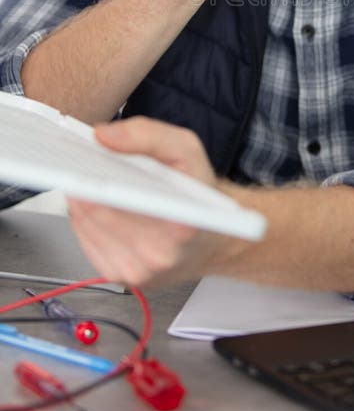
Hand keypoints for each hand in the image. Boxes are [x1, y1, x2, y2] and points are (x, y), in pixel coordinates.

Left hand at [67, 118, 236, 287]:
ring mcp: (137, 270)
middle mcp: (158, 254)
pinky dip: (88, 217)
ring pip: (84, 223)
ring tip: (97, 180)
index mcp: (179, 223)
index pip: (117, 200)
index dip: (93, 177)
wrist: (212, 237)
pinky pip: (85, 239)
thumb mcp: (188, 150)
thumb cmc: (199, 193)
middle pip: (94, 210)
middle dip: (86, 182)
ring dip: (84, 198)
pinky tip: (103, 204)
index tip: (84, 158)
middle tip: (86, 162)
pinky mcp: (120, 276)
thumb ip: (148, 134)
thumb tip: (102, 135)